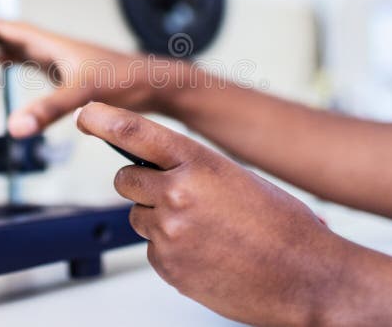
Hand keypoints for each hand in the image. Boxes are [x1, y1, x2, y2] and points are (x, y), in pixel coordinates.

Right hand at [0, 18, 161, 137]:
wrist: (155, 84)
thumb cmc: (126, 79)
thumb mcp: (84, 94)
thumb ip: (50, 110)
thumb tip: (16, 127)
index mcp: (49, 43)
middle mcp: (50, 47)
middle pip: (1, 36)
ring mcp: (57, 60)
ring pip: (13, 50)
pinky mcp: (66, 74)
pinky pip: (27, 65)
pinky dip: (8, 68)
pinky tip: (2, 78)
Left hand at [75, 102, 347, 325]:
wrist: (306, 277)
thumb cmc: (283, 227)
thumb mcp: (238, 178)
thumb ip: (193, 169)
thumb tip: (161, 168)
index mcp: (199, 163)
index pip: (135, 132)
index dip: (103, 119)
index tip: (85, 113)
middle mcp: (177, 194)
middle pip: (125, 179)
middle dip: (139, 184)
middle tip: (169, 194)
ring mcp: (169, 232)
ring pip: (138, 216)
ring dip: (158, 219)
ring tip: (202, 230)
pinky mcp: (167, 265)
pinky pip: (151, 249)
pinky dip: (170, 250)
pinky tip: (204, 252)